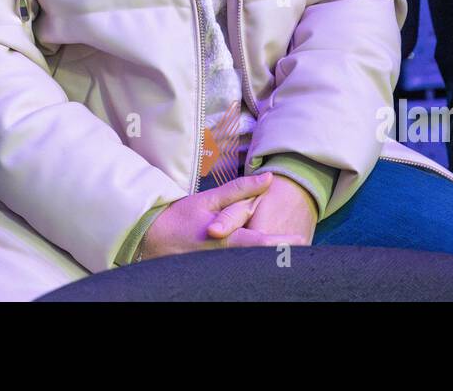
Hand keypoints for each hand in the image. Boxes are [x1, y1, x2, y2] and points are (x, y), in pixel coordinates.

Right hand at [139, 173, 306, 260]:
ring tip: (285, 254)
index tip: (301, 240)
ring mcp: (220, 268)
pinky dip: (249, 263)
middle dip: (280, 254)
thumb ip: (240, 190)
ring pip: (250, 265)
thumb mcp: (209, 199)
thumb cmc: (180, 217)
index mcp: (227, 239)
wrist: (150, 238)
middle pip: (261, 259)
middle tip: (301, 248)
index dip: (283, 242)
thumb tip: (268, 178)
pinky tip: (259, 260)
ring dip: (266, 258)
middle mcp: (226, 259)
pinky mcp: (214, 273)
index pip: (262, 243)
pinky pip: (237, 268)